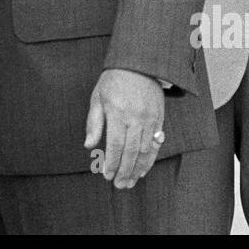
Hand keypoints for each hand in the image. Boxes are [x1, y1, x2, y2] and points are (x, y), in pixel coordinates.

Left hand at [84, 69, 165, 189]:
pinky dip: (150, 158)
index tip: (106, 175)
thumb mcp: (98, 97)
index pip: (115, 144)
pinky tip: (143, 169)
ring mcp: (150, 118)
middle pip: (131, 151)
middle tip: (119, 185)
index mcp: (117, 111)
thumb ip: (93, 122)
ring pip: (145, 150)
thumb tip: (88, 145)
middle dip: (125, 171)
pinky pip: (157, 143)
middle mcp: (135, 117)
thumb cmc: (113, 81)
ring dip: (138, 169)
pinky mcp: (159, 118)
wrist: (139, 63)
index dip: (112, 163)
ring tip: (130, 182)